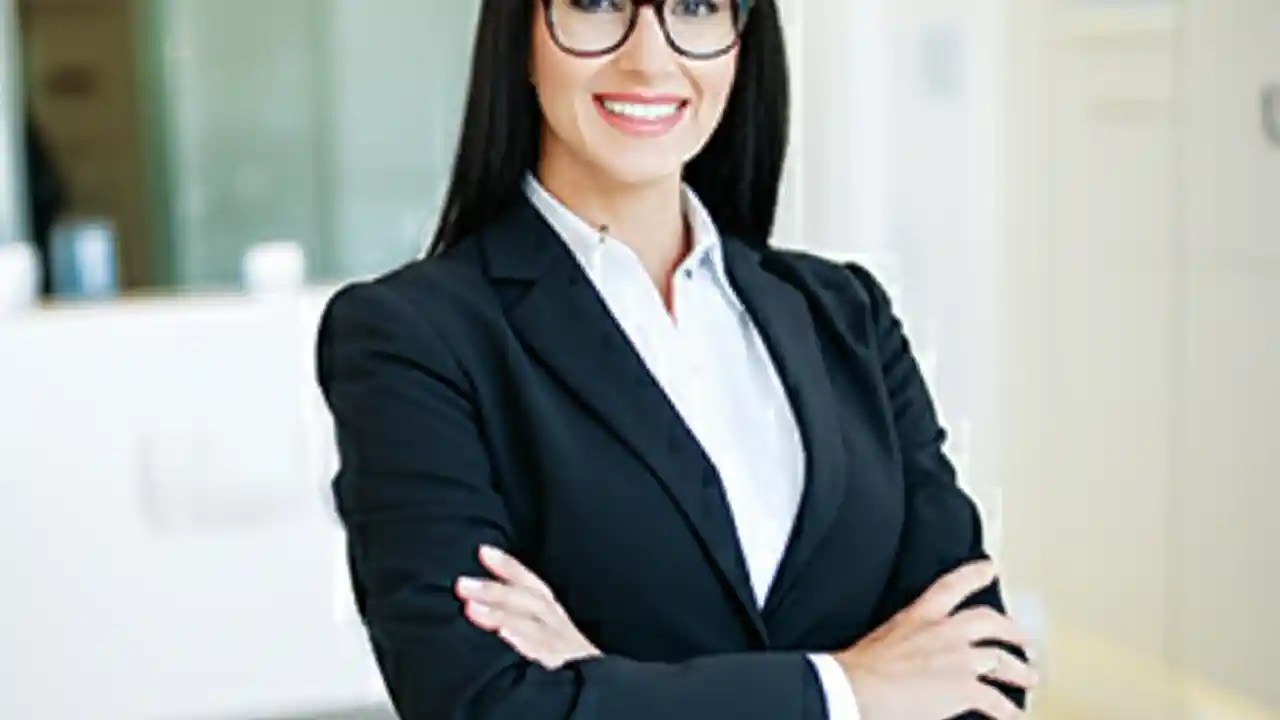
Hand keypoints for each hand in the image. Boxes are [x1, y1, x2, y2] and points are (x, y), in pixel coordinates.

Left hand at [455, 544, 602, 669]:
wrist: (610, 693)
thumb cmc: (572, 661)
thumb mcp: (556, 635)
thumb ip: (530, 617)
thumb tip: (494, 603)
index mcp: (556, 616)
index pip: (532, 585)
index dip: (509, 567)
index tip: (483, 551)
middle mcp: (560, 626)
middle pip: (527, 601)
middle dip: (494, 590)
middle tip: (461, 584)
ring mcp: (564, 647)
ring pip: (532, 625)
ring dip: (501, 614)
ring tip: (471, 608)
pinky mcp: (567, 669)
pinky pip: (545, 656)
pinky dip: (526, 644)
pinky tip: (506, 635)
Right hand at [834, 560, 1037, 719]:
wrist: (856, 688)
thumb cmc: (859, 670)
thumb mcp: (882, 640)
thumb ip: (902, 641)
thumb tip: (902, 656)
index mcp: (918, 616)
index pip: (951, 586)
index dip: (973, 574)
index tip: (988, 567)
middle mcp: (944, 632)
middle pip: (989, 621)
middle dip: (1011, 629)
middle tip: (1022, 637)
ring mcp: (958, 659)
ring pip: (1002, 659)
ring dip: (1020, 670)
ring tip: (1029, 677)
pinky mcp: (965, 687)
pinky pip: (996, 700)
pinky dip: (1008, 710)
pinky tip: (1013, 715)